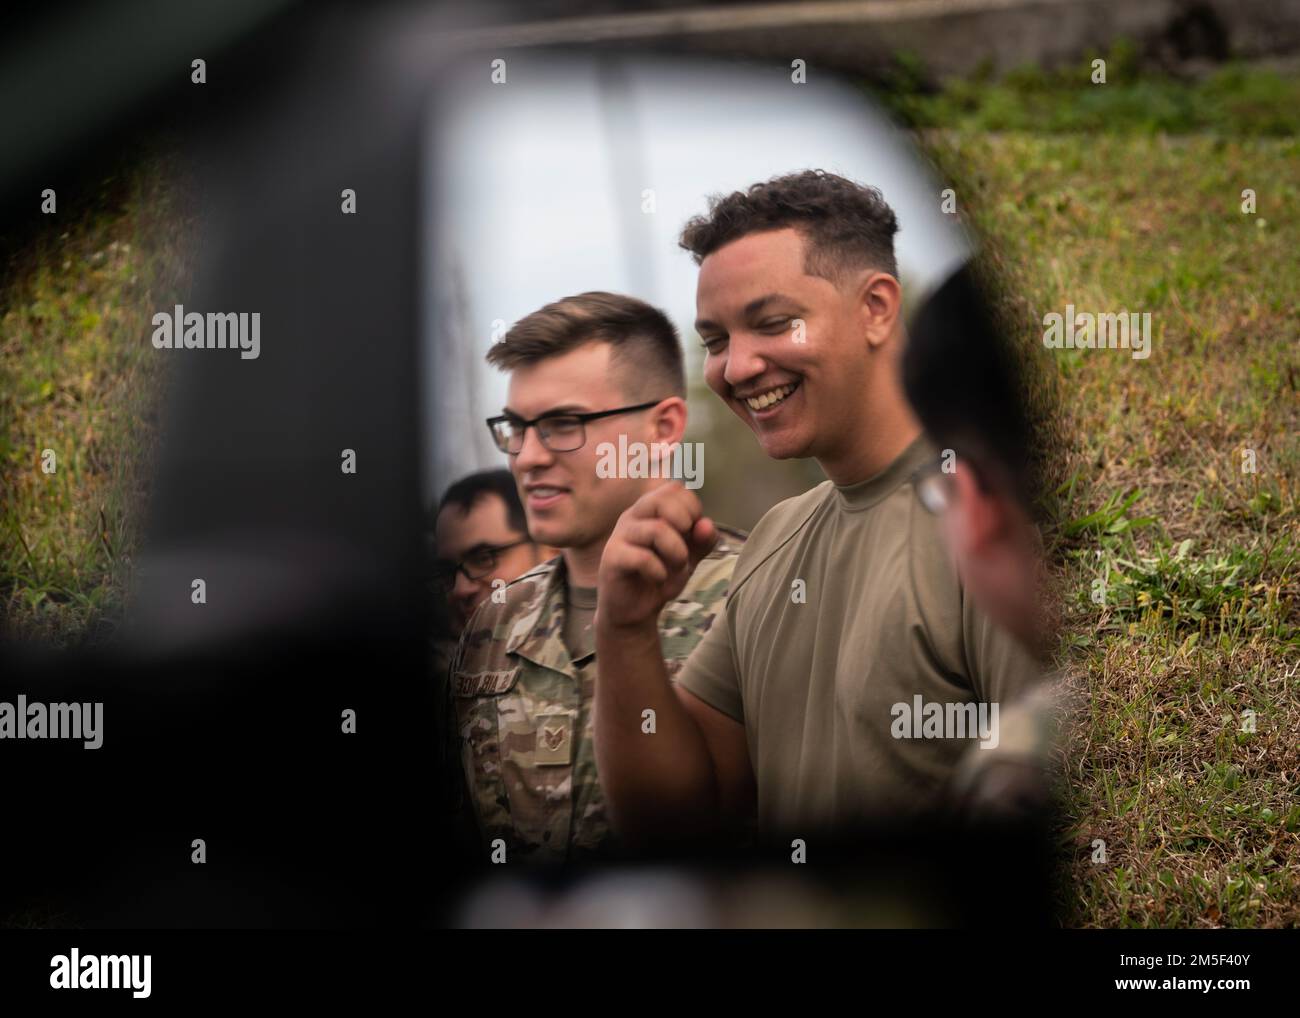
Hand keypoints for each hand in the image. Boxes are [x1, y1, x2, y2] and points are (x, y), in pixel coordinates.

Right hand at [596, 482, 718, 630]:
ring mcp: (620, 536)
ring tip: (676, 567)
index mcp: (649, 509)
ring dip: (677, 552)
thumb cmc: (660, 575)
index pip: (674, 489)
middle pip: (661, 499)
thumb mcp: (690, 556)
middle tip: (686, 546)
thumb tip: (706, 524)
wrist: (635, 610)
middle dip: (684, 522)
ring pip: (656, 529)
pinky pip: (642, 557)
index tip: (693, 532)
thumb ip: (702, 539)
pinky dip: (659, 571)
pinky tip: (658, 578)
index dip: (692, 507)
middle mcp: (632, 516)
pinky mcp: (612, 559)